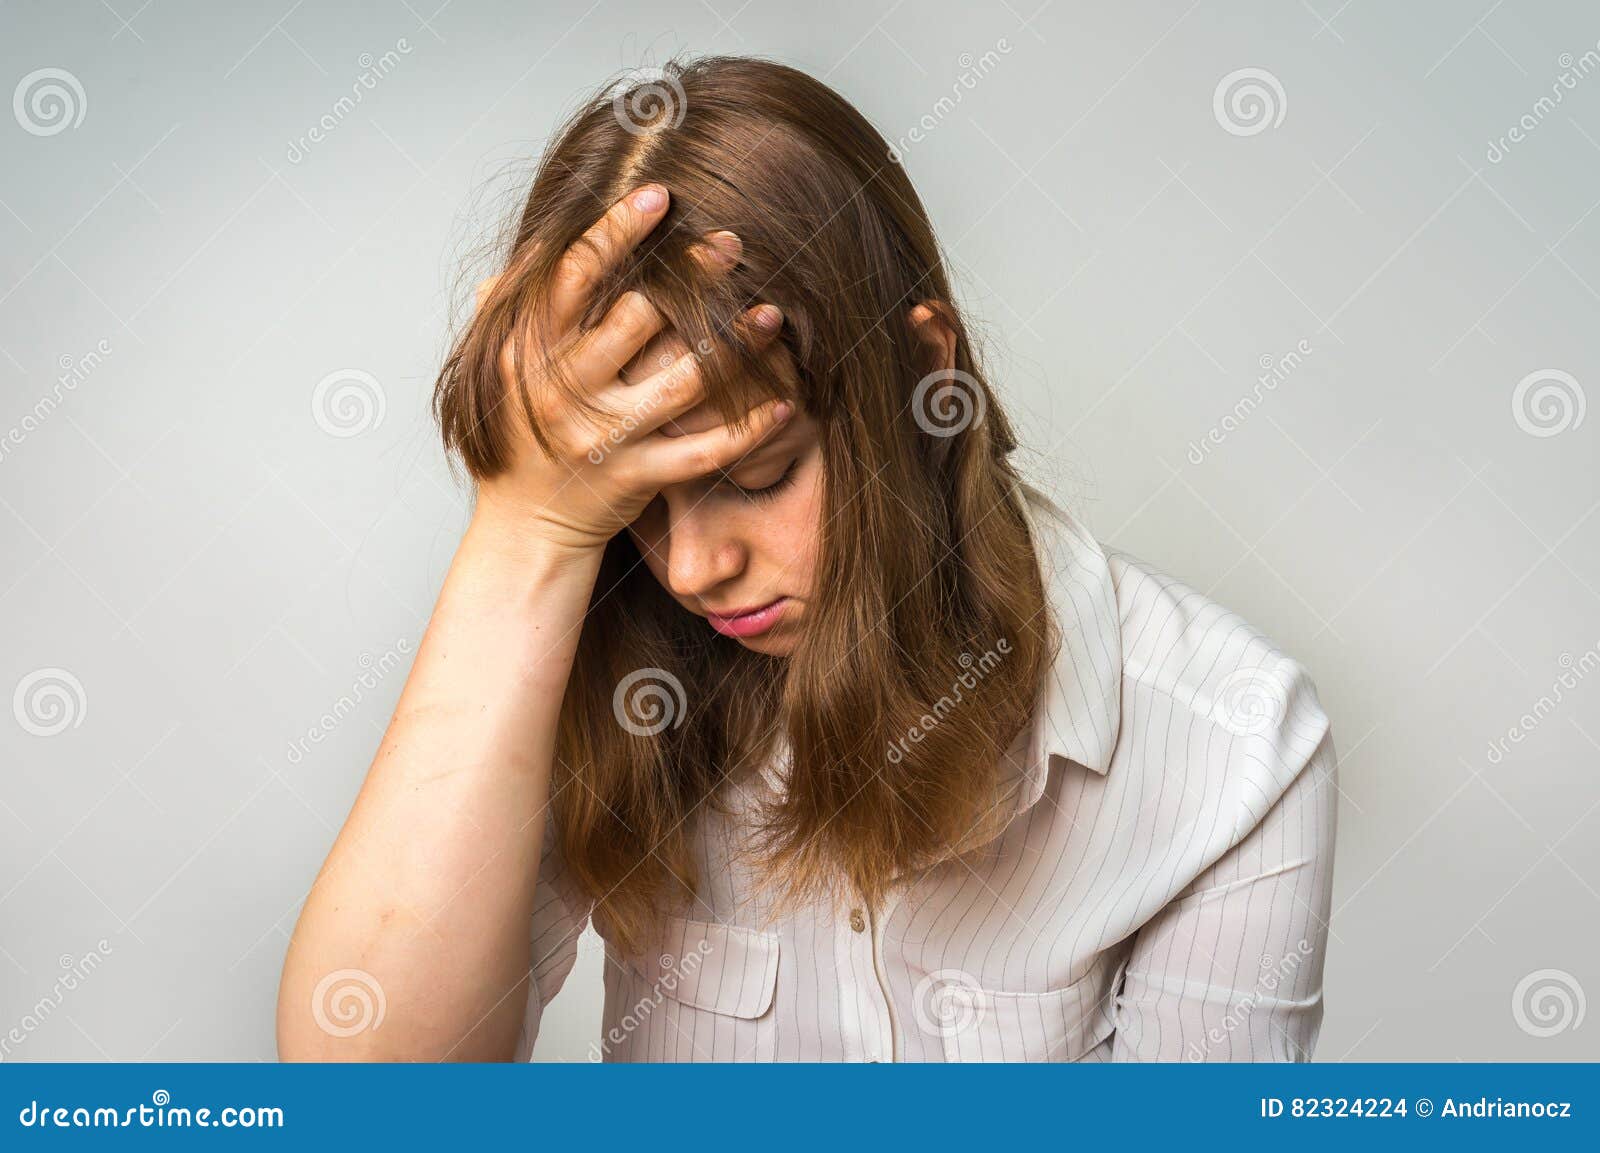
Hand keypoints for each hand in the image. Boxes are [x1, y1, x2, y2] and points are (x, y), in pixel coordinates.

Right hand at [470, 184, 790, 552]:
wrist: (525, 525)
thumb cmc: (521, 433)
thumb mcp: (504, 368)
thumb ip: (514, 311)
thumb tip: (528, 253)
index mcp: (531, 350)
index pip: (573, 276)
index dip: (616, 231)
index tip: (659, 196)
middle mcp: (565, 389)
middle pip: (639, 317)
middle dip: (692, 275)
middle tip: (732, 243)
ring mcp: (603, 436)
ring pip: (684, 380)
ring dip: (736, 343)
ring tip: (770, 311)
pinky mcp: (637, 477)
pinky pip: (704, 451)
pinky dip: (748, 428)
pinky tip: (783, 403)